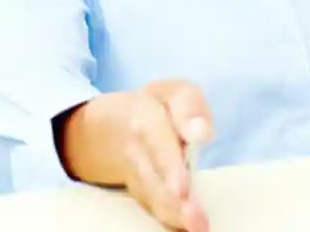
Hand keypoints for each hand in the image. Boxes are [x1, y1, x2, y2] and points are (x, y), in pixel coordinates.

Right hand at [120, 81, 212, 230]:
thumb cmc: (153, 108)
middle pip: (152, 179)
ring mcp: (133, 177)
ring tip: (196, 227)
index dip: (169, 167)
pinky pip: (149, 208)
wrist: (106, 128)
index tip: (182, 188)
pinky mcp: (138, 194)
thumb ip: (189, 106)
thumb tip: (203, 132)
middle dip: (173, 201)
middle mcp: (135, 153)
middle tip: (195, 221)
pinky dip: (166, 220)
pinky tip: (184, 229)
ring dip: (172, 215)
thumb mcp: (172, 92)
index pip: (156, 143)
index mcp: (143, 120)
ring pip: (150, 199)